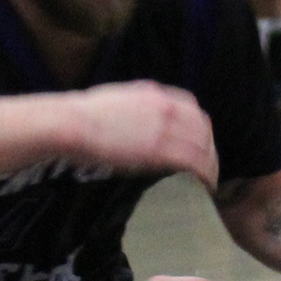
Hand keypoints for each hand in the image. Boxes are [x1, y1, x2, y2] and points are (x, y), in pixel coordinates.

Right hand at [68, 80, 218, 187]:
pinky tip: (203, 187)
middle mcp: (165, 106)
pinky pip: (194, 161)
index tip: (198, 145)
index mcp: (152, 93)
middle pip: (202, 127)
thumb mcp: (113, 102)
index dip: (198, 129)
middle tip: (206, 170)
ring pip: (202, 146)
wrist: (71, 124)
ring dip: (209, 165)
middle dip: (208, 149)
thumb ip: (132, 111)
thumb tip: (134, 127)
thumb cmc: (79, 117)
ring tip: (207, 184)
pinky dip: (203, 174)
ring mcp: (164, 126)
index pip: (190, 108)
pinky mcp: (160, 148)